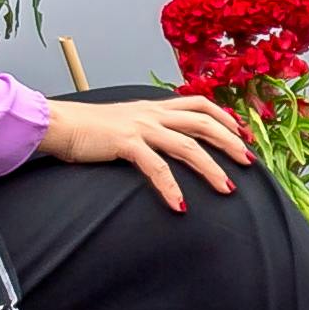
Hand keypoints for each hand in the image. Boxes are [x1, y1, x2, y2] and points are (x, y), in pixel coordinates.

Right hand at [39, 89, 252, 208]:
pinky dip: (170, 187)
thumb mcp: (126, 121)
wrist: (59, 124)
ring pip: (188, 145)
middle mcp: (153, 112)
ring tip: (227, 188)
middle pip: (203, 122)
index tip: (243, 135)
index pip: (200, 104)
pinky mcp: (126, 143)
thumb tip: (166, 141)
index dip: (225, 118)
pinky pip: (156, 166)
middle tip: (249, 162)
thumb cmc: (89, 128)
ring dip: (211, 168)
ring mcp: (141, 126)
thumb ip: (148, 127)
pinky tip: (180, 205)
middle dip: (231, 142)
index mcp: (155, 106)